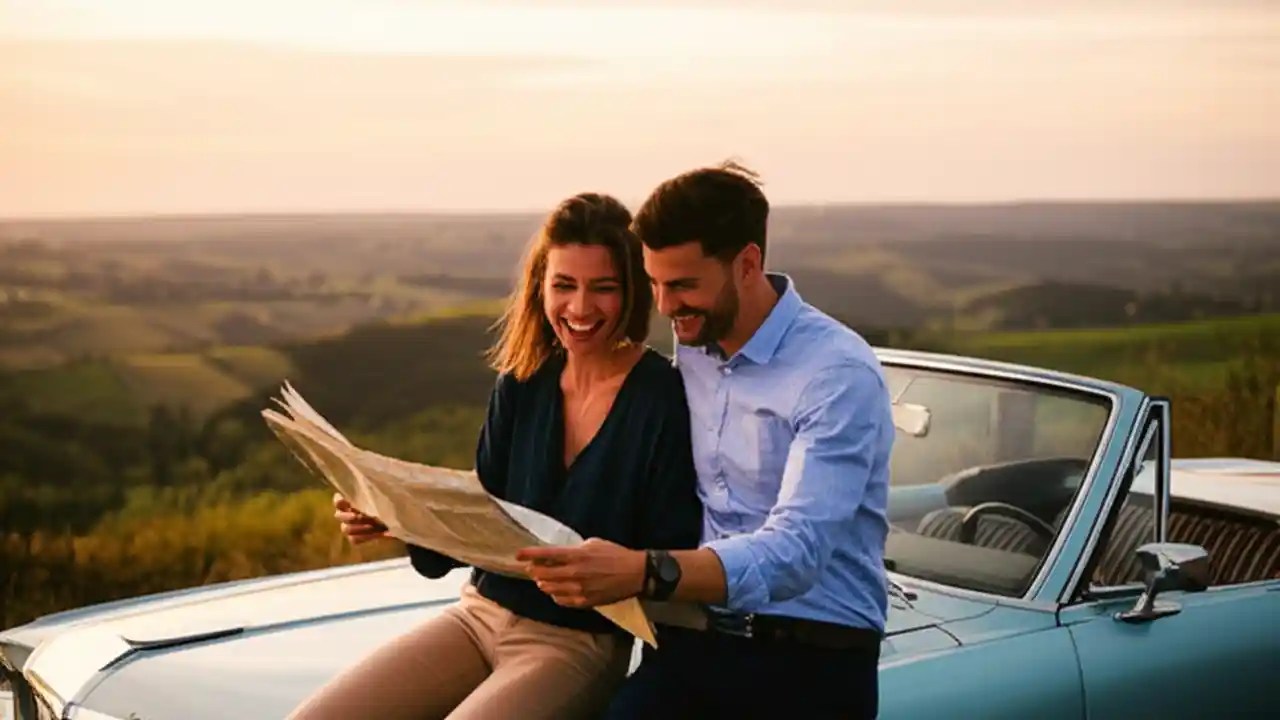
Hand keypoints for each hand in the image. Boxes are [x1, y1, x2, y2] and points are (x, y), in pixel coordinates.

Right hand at [333, 492, 388, 544]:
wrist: (395, 522)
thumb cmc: (387, 507)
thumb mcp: (381, 500)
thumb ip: (372, 497)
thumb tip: (367, 495)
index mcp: (349, 503)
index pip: (338, 502)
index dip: (338, 501)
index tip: (343, 501)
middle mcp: (346, 515)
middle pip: (339, 516)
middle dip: (348, 516)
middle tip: (357, 516)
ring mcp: (348, 528)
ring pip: (346, 529)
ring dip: (359, 527)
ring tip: (372, 526)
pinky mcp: (354, 538)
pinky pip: (354, 539)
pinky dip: (366, 537)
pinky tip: (378, 534)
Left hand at [516, 538, 645, 607]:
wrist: (635, 574)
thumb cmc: (615, 554)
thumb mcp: (593, 543)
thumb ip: (574, 549)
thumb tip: (560, 554)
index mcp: (576, 555)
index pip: (545, 554)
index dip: (529, 554)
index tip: (517, 555)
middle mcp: (574, 573)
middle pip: (543, 574)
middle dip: (534, 571)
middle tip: (530, 569)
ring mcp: (578, 590)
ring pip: (550, 589)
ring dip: (543, 583)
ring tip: (541, 580)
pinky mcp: (585, 602)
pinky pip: (562, 601)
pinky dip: (555, 596)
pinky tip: (556, 592)